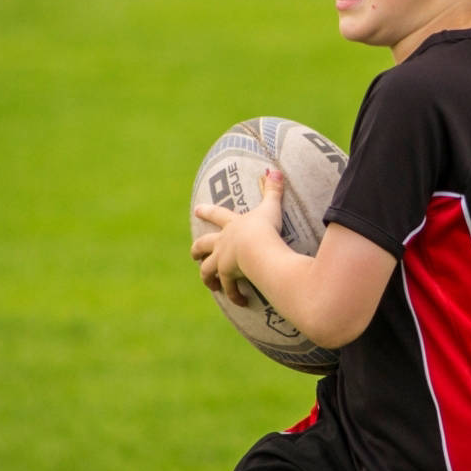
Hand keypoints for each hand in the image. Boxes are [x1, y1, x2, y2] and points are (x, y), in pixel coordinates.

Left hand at [190, 169, 285, 306]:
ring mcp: (223, 261)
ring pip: (207, 271)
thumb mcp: (270, 207)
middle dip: (198, 250)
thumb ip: (273, 190)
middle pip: (203, 246)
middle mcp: (222, 244)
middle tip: (194, 255)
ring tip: (212, 285)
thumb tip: (276, 169)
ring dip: (208, 278)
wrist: (258, 248)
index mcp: (232, 226)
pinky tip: (238, 301)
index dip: (207, 211)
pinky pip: (228, 289)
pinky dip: (232, 295)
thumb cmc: (264, 227)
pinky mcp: (228, 277)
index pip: (217, 215)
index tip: (197, 210)